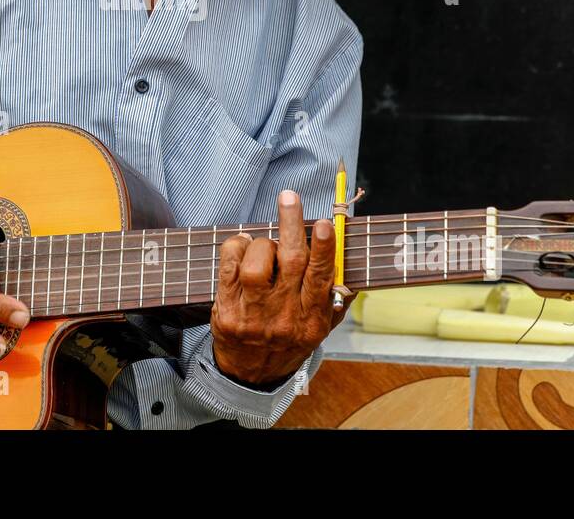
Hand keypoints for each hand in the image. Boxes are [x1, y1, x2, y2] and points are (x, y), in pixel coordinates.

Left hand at [209, 189, 356, 388]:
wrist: (250, 376)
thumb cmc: (288, 342)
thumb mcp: (318, 329)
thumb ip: (334, 299)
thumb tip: (347, 262)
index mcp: (311, 319)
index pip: (320, 278)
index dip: (324, 248)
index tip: (325, 223)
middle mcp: (284, 316)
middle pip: (290, 262)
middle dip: (290, 224)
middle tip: (289, 197)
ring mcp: (253, 314)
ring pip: (258, 263)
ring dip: (263, 242)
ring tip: (265, 243)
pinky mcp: (226, 310)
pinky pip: (229, 266)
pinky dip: (236, 247)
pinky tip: (243, 245)